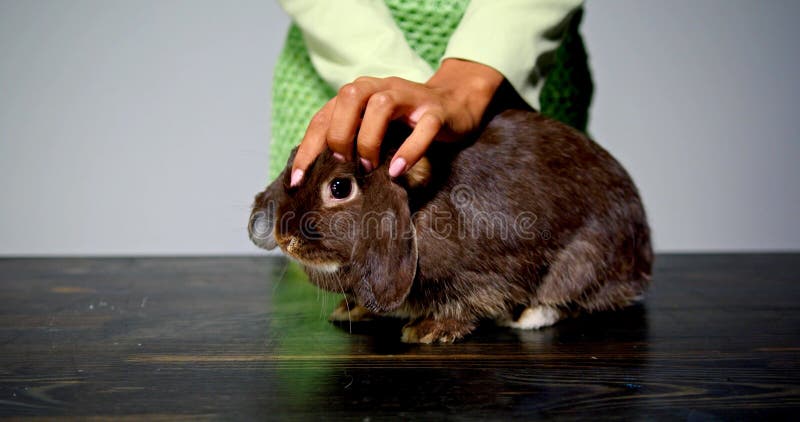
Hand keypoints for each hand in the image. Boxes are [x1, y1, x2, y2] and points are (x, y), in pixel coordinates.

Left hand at [289, 59, 503, 185]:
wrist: (455, 102)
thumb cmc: (405, 122)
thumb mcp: (373, 129)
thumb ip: (350, 143)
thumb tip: (320, 178)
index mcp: (359, 95)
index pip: (324, 117)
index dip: (308, 148)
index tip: (297, 180)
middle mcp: (380, 89)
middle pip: (349, 97)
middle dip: (340, 134)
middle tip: (344, 163)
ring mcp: (409, 97)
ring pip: (381, 105)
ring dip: (369, 139)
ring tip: (370, 167)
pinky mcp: (435, 111)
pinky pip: (422, 127)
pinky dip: (409, 149)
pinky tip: (398, 170)